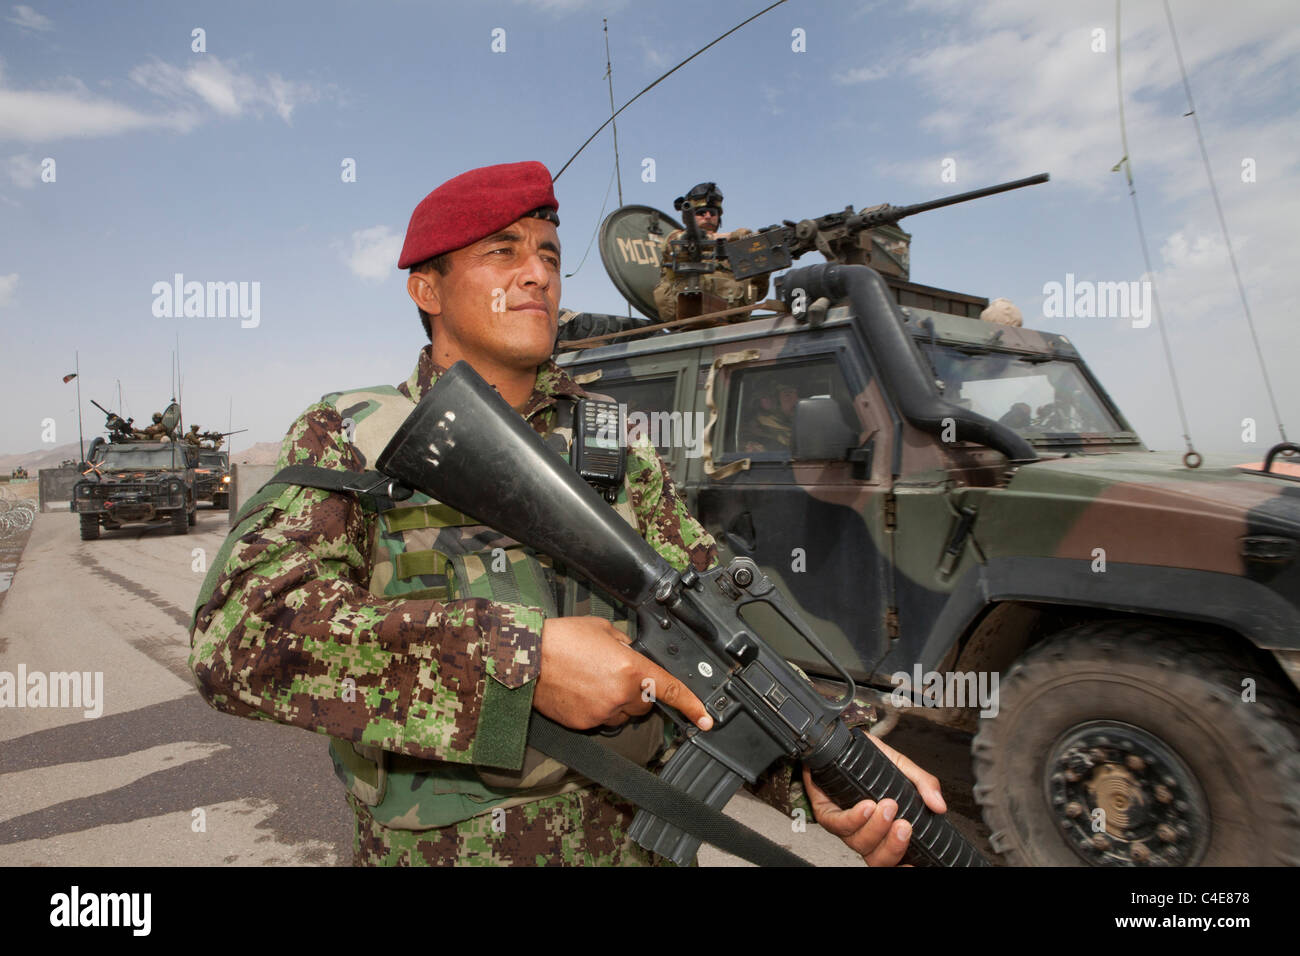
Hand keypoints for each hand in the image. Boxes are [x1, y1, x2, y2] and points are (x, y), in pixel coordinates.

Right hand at [534, 616, 713, 732]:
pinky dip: (596, 708)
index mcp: (630, 668)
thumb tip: (635, 654)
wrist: (525, 658)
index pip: (670, 689)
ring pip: (622, 714)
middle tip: (614, 673)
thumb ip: (627, 645)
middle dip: (637, 690)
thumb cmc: (561, 639)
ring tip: (591, 680)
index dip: (691, 705)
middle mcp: (620, 694)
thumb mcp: (603, 630)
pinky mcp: (583, 724)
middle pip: (645, 703)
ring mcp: (601, 712)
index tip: (705, 718)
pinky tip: (580, 690)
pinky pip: (601, 719)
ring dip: (616, 701)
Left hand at [801, 734, 945, 866]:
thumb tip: (940, 805)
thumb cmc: (872, 760)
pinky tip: (866, 807)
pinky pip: (837, 824)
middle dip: (893, 845)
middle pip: (877, 858)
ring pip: (859, 843)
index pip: (893, 858)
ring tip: (887, 807)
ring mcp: (844, 825)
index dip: (902, 864)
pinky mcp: (825, 812)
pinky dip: (853, 818)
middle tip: (903, 825)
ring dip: (875, 828)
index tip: (914, 862)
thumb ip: (923, 785)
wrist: (844, 740)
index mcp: (884, 829)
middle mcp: (864, 832)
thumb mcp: (903, 768)